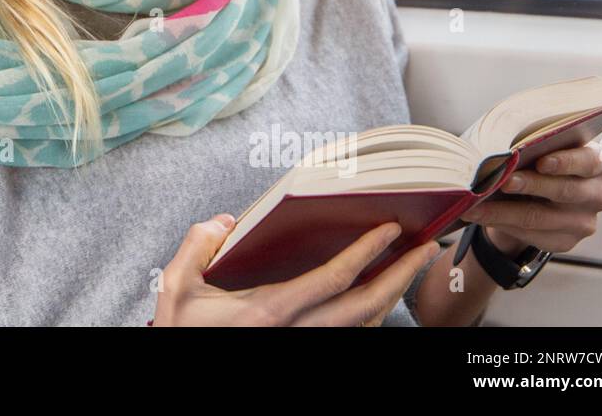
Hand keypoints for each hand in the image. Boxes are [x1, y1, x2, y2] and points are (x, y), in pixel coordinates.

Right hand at [151, 215, 439, 325]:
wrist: (181, 379)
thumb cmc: (182, 336)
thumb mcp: (175, 290)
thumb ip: (196, 247)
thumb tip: (221, 222)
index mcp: (267, 314)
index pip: (332, 279)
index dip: (366, 253)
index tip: (388, 229)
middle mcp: (294, 335)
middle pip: (364, 307)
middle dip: (400, 276)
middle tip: (425, 248)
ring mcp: (302, 348)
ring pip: (363, 327)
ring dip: (391, 297)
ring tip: (408, 269)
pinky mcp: (301, 353)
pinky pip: (349, 337)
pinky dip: (369, 318)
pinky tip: (375, 299)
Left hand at [463, 140, 601, 255]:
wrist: (534, 196)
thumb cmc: (535, 161)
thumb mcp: (538, 149)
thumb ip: (529, 146)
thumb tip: (497, 149)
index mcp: (597, 163)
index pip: (589, 161)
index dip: (566, 162)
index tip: (541, 162)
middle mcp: (596, 194)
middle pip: (564, 190)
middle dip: (531, 185)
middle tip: (503, 181)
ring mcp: (584, 222)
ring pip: (540, 217)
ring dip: (503, 210)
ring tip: (475, 203)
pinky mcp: (565, 242)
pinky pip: (530, 235)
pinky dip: (500, 223)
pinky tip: (476, 215)